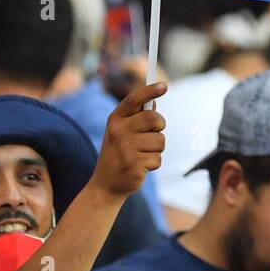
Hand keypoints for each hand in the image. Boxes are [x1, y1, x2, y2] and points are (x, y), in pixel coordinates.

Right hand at [92, 81, 166, 199]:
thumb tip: (154, 100)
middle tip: (153, 133)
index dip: (149, 91)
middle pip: (154, 118)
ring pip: (160, 140)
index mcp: (115, 120)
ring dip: (156, 149)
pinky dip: (154, 163)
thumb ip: (137, 117)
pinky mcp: (134, 164)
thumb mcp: (122, 132)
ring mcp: (125, 148)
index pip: (133, 100)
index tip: (163, 86)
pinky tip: (140, 167)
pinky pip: (158, 158)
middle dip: (160, 126)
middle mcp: (118, 131)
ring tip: (141, 154)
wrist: (106, 184)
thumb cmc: (119, 153)